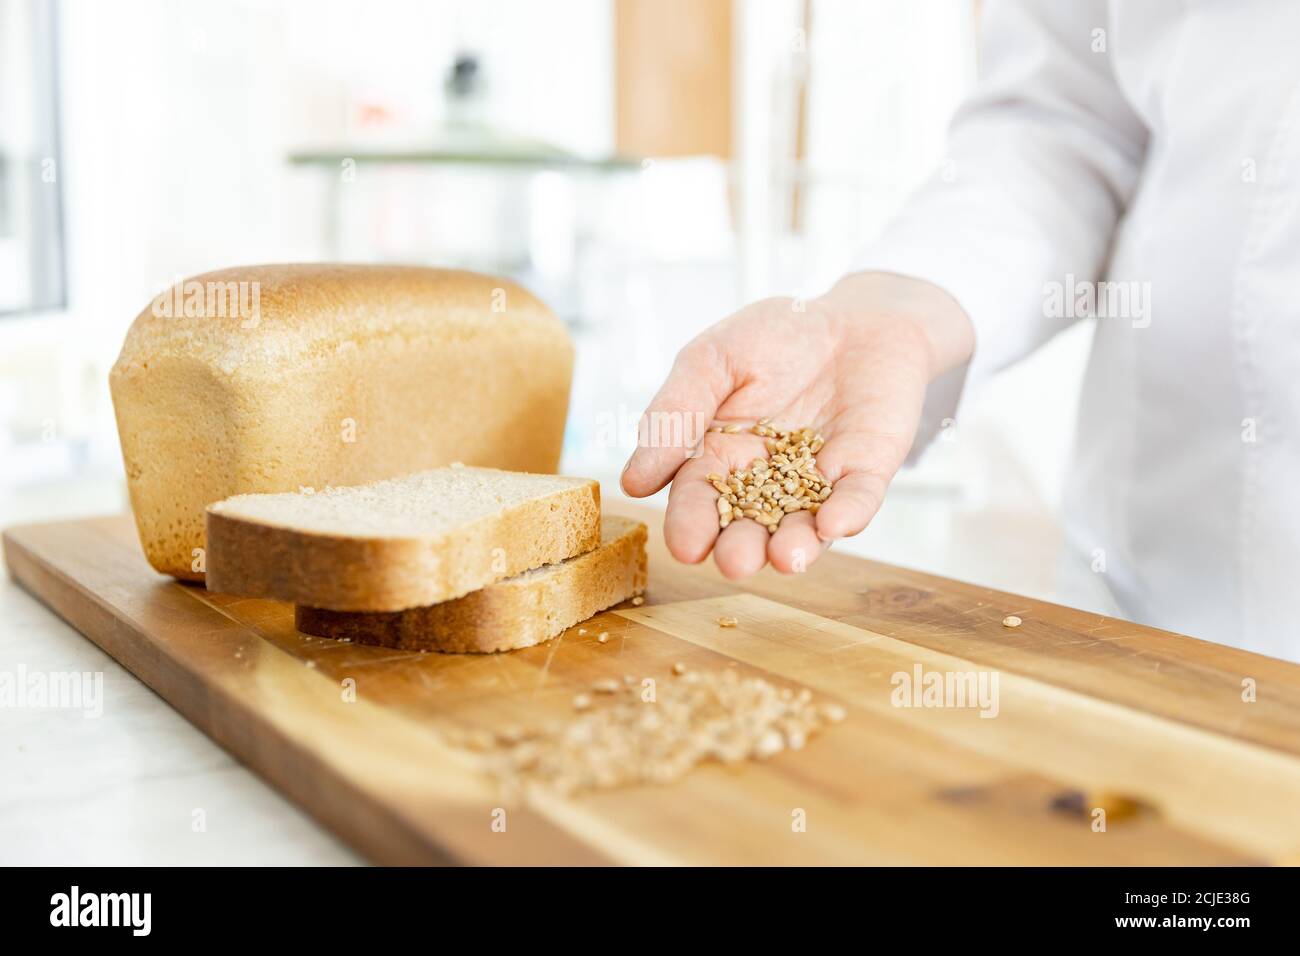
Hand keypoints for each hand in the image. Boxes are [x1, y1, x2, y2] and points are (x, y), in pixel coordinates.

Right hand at [620, 272, 973, 578]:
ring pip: (804, 526)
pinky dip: (850, 512)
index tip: (686, 547)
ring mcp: (817, 482)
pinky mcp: (865, 472)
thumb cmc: (774, 336)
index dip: (691, 525)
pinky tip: (836, 523)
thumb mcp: (710, 362)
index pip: (698, 501)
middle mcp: (766, 484)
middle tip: (735, 561)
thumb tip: (632, 483)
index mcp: (718, 459)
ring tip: (786, 558)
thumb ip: (675, 415)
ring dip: (795, 546)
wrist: (851, 317)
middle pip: (749, 527)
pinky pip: (859, 498)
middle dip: (742, 548)